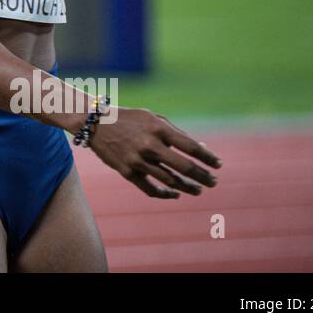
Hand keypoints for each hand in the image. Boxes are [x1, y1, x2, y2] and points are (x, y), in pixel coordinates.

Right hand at [85, 107, 221, 198]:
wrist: (94, 123)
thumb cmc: (130, 119)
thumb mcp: (153, 118)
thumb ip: (176, 133)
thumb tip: (202, 150)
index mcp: (158, 128)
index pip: (191, 147)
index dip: (208, 158)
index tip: (218, 165)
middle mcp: (149, 145)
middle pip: (184, 167)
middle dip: (203, 177)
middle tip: (213, 182)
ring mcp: (137, 160)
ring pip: (170, 181)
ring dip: (188, 188)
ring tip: (198, 190)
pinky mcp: (127, 172)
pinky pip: (151, 189)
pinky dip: (166, 194)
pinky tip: (175, 194)